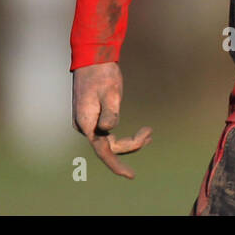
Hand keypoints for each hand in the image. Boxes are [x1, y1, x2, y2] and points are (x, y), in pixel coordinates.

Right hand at [71, 61, 151, 178]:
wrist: (92, 59)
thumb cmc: (102, 74)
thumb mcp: (110, 92)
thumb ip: (110, 112)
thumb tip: (108, 129)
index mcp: (86, 123)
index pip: (102, 151)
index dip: (116, 164)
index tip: (131, 175)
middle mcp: (85, 126)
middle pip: (109, 147)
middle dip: (130, 145)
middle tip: (150, 133)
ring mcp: (88, 123)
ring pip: (109, 141)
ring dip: (129, 141)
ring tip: (149, 133)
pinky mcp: (93, 117)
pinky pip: (108, 132)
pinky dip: (123, 135)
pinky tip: (140, 133)